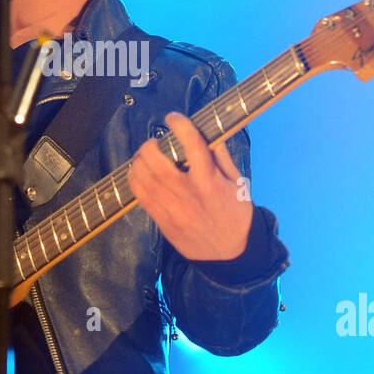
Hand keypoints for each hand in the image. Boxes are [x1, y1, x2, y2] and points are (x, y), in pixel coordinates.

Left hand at [126, 111, 253, 261]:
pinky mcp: (162, 222)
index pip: (192, 145)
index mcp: (210, 182)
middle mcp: (188, 194)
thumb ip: (221, 156)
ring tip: (144, 156)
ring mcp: (172, 210)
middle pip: (157, 162)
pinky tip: (139, 173)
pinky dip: (135, 180)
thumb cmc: (237, 215)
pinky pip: (140, 197)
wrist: (232, 255)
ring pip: (144, 178)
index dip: (180, 125)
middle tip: (154, 142)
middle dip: (150, 146)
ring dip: (139, 161)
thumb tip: (206, 132)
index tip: (173, 118)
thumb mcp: (238, 183)